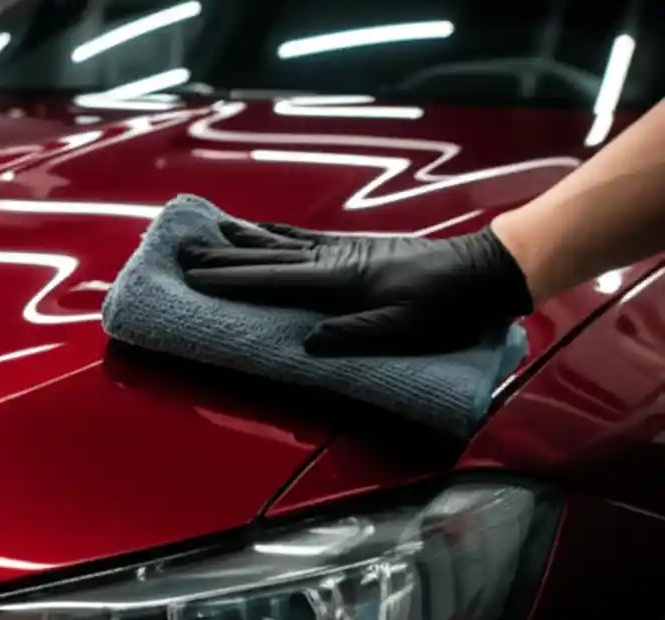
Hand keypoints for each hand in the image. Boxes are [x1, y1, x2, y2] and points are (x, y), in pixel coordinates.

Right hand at [178, 220, 533, 355]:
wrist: (482, 271)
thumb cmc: (447, 307)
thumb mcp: (407, 330)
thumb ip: (357, 335)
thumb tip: (308, 343)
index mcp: (340, 282)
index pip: (273, 281)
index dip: (232, 280)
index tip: (195, 278)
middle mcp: (333, 260)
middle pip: (267, 257)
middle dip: (223, 257)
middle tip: (183, 252)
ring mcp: (342, 250)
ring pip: (280, 243)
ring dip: (242, 240)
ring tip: (210, 232)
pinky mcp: (353, 248)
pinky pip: (301, 238)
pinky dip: (275, 232)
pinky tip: (261, 230)